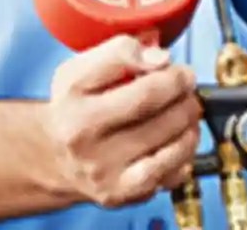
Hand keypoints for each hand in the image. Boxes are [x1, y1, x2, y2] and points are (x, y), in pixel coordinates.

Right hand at [41, 35, 202, 208]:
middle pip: (152, 107)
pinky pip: (169, 172)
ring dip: (189, 121)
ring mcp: (102, 170)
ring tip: (186, 111)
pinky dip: (185, 153)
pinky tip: (180, 140)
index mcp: (72, 99)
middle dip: (182, 93)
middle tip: (186, 87)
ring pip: (168, 142)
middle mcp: (82, 137)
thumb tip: (162, 59)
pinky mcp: (119, 194)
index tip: (176, 67)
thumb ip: (119, 52)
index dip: (167, 71)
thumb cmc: (74, 108)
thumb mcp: (80, 70)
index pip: (130, 76)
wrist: (56, 157)